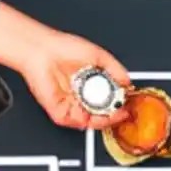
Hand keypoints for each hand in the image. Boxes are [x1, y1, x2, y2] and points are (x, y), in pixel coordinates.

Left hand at [17, 28, 131, 130]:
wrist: (42, 50)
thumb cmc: (62, 48)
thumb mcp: (98, 56)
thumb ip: (116, 69)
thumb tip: (127, 82)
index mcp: (89, 85)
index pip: (107, 101)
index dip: (119, 104)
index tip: (127, 103)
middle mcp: (79, 97)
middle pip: (100, 114)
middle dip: (114, 115)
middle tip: (123, 111)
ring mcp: (70, 105)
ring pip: (90, 121)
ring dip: (105, 119)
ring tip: (115, 113)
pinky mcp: (59, 111)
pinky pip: (76, 122)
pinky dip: (89, 120)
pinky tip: (99, 113)